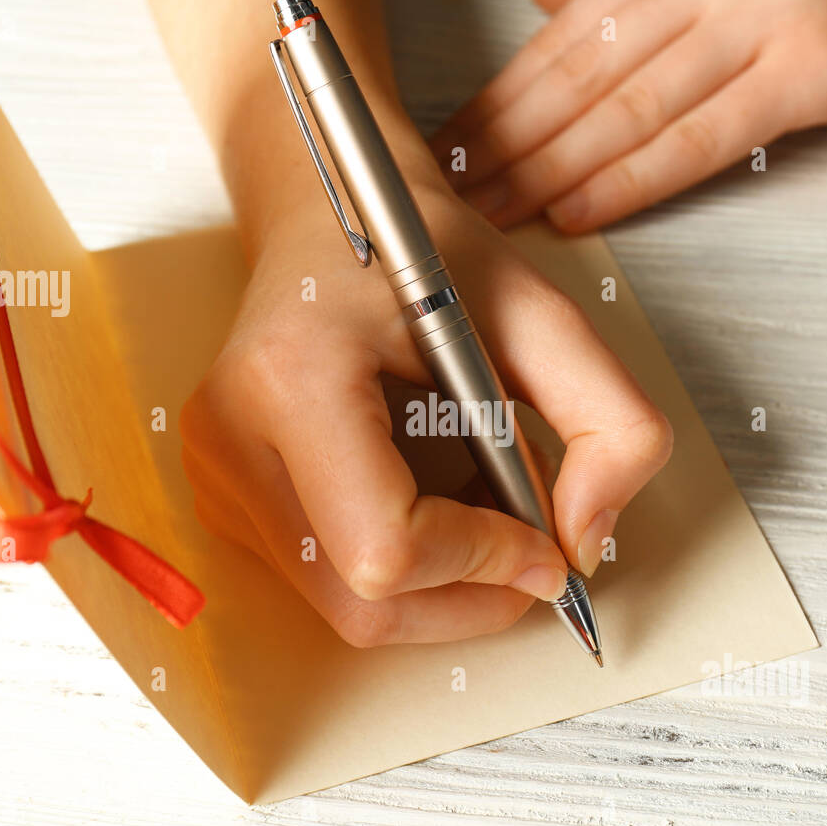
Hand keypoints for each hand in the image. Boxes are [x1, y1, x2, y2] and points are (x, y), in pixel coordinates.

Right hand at [180, 184, 671, 646]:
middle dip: (470, 595)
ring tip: (482, 504)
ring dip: (443, 583)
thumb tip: (584, 544)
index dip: (485, 565)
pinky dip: (404, 568)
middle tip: (530, 547)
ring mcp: (215, 475)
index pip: (387, 546)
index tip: (547, 546)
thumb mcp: (542, 312)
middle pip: (363, 604)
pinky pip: (326, 583)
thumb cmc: (421, 251)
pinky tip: (432, 500)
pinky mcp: (222, 498)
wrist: (327, 216)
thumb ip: (611, 422)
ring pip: (346, 609)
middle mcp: (231, 435)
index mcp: (294, 375)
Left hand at [431, 0, 826, 232]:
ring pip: (623, 106)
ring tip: (495, 211)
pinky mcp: (806, 70)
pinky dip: (631, 179)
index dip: (502, 95)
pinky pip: (699, 136)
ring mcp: (756, 21)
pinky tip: (578, 212)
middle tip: (450, 189)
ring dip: (549, 166)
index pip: (565, 37)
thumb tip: (552, 1)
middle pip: (578, 73)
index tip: (454, 141)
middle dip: (505, 138)